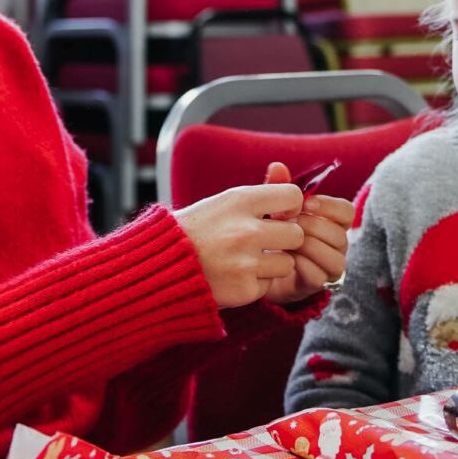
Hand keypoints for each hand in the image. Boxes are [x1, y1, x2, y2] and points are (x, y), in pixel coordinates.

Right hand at [174, 182, 305, 307]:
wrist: (161, 266)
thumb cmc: (196, 230)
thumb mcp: (223, 202)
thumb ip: (259, 190)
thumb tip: (283, 169)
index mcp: (240, 201)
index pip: (293, 197)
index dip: (291, 207)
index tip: (280, 214)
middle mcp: (246, 230)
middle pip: (296, 234)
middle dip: (285, 240)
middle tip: (265, 242)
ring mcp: (245, 262)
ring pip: (287, 263)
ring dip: (272, 264)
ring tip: (246, 260)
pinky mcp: (244, 289)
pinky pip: (268, 285)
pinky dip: (255, 283)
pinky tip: (235, 276)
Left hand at [259, 162, 353, 305]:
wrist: (257, 267)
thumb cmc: (271, 232)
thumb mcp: (273, 208)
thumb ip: (277, 188)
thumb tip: (277, 166)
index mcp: (332, 222)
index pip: (346, 211)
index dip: (329, 206)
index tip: (306, 203)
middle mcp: (338, 244)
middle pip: (339, 233)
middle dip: (312, 226)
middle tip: (287, 223)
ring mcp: (331, 266)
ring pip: (332, 254)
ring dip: (306, 245)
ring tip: (283, 240)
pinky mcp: (319, 285)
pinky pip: (318, 274)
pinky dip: (301, 264)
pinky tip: (284, 257)